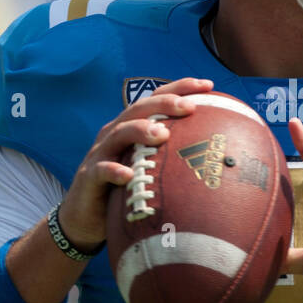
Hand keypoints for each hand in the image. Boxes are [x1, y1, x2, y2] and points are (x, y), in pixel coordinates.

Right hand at [56, 78, 214, 250]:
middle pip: (139, 109)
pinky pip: (102, 170)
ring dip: (141, 131)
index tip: (209, 85)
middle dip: (165, 103)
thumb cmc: (123, 190)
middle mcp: (114, 133)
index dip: (180, 88)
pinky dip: (114, 170)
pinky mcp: (89, 177)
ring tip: (163, 134)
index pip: (156, 99)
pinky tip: (127, 175)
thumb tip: (218, 160)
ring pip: (119, 133)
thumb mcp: (148, 169)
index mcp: (131, 127)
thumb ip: (171, 158)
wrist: (84, 217)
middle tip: (190, 106)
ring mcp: (100, 153)